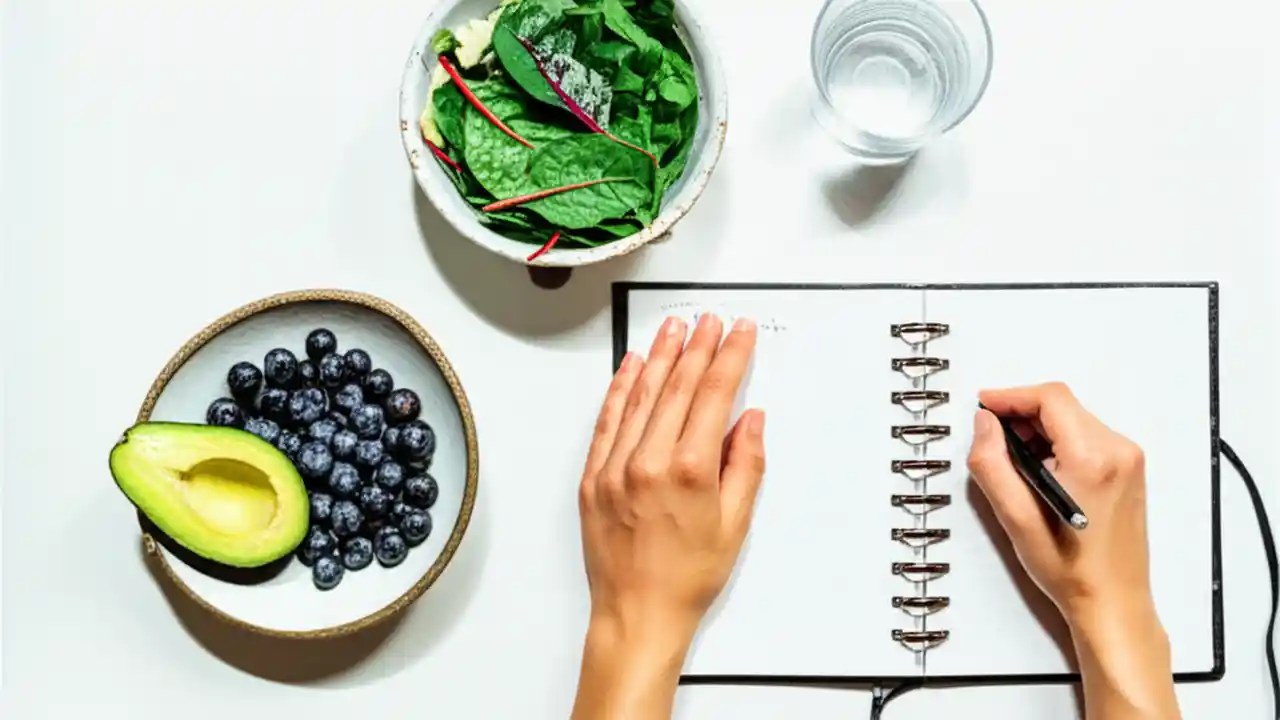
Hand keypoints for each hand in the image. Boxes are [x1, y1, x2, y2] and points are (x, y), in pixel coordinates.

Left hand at [572, 314, 763, 719]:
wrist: (637, 614)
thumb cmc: (686, 578)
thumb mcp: (734, 524)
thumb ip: (745, 465)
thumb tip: (750, 420)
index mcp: (688, 471)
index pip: (713, 395)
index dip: (729, 357)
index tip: (738, 333)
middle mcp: (647, 462)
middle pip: (677, 387)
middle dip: (697, 347)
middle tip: (709, 321)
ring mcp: (614, 467)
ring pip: (639, 395)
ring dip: (659, 357)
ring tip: (673, 329)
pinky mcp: (592, 477)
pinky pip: (606, 420)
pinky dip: (619, 388)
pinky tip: (631, 366)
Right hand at [968, 382, 1150, 618]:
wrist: (1112, 601)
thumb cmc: (1069, 567)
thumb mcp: (1014, 516)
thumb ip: (992, 462)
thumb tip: (985, 424)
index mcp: (1093, 458)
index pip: (1050, 399)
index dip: (1011, 396)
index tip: (984, 408)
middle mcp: (1118, 451)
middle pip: (1062, 407)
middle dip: (1022, 415)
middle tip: (994, 441)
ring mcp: (1129, 460)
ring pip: (1073, 421)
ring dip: (1040, 431)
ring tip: (1017, 465)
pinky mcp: (1129, 470)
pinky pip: (1088, 438)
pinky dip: (1059, 444)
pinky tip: (1042, 473)